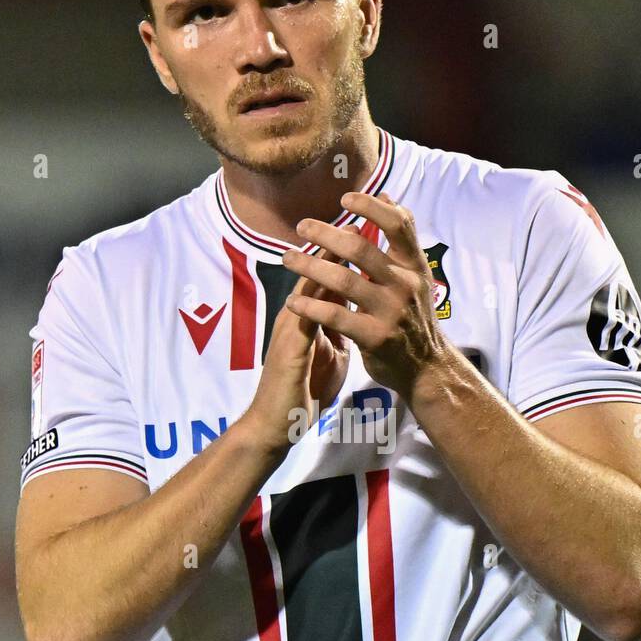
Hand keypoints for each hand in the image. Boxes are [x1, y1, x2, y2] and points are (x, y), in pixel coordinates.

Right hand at [245, 247, 350, 453]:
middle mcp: (297, 315)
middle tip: (356, 216)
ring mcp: (291, 328)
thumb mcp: (327, 355)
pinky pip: (306, 313)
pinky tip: (332, 279)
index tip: (366, 229)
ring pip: (308, 285)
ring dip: (326, 260)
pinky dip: (320, 293)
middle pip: (317, 272)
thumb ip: (337, 332)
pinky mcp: (290, 346)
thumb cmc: (302, 392)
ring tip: (343, 235)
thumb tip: (353, 317)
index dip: (345, 254)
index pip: (327, 277)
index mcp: (308, 317)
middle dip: (337, 244)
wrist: (274, 424)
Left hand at [281, 190, 448, 397]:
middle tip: (302, 226)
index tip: (344, 199)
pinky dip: (310, 306)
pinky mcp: (375, 337)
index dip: (370, 207)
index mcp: (414, 264)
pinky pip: (336, 316)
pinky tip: (293, 301)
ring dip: (310, 267)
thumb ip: (400, 239)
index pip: (398, 224)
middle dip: (326, 234)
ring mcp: (390, 311)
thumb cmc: (412, 315)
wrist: (426, 366)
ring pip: (343, 280)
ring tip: (288, 258)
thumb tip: (386, 196)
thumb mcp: (415, 274)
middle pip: (361, 248)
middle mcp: (404, 283)